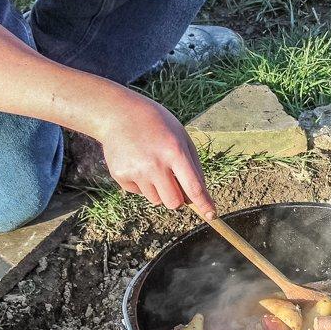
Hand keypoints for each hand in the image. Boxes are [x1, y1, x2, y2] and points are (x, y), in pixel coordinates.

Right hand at [91, 86, 215, 218]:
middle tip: (173, 181)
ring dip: (159, 190)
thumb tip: (200, 195)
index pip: (193, 187)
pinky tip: (137, 162)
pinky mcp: (120, 175)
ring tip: (151, 165)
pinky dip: (141, 184)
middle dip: (178, 199)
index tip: (212, 215)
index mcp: (174, 151)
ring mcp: (135, 171)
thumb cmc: (158, 124)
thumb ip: (193, 165)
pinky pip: (138, 193)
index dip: (204, 204)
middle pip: (174, 203)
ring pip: (156, 200)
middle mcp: (155, 164)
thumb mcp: (181, 136)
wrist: (119, 114)